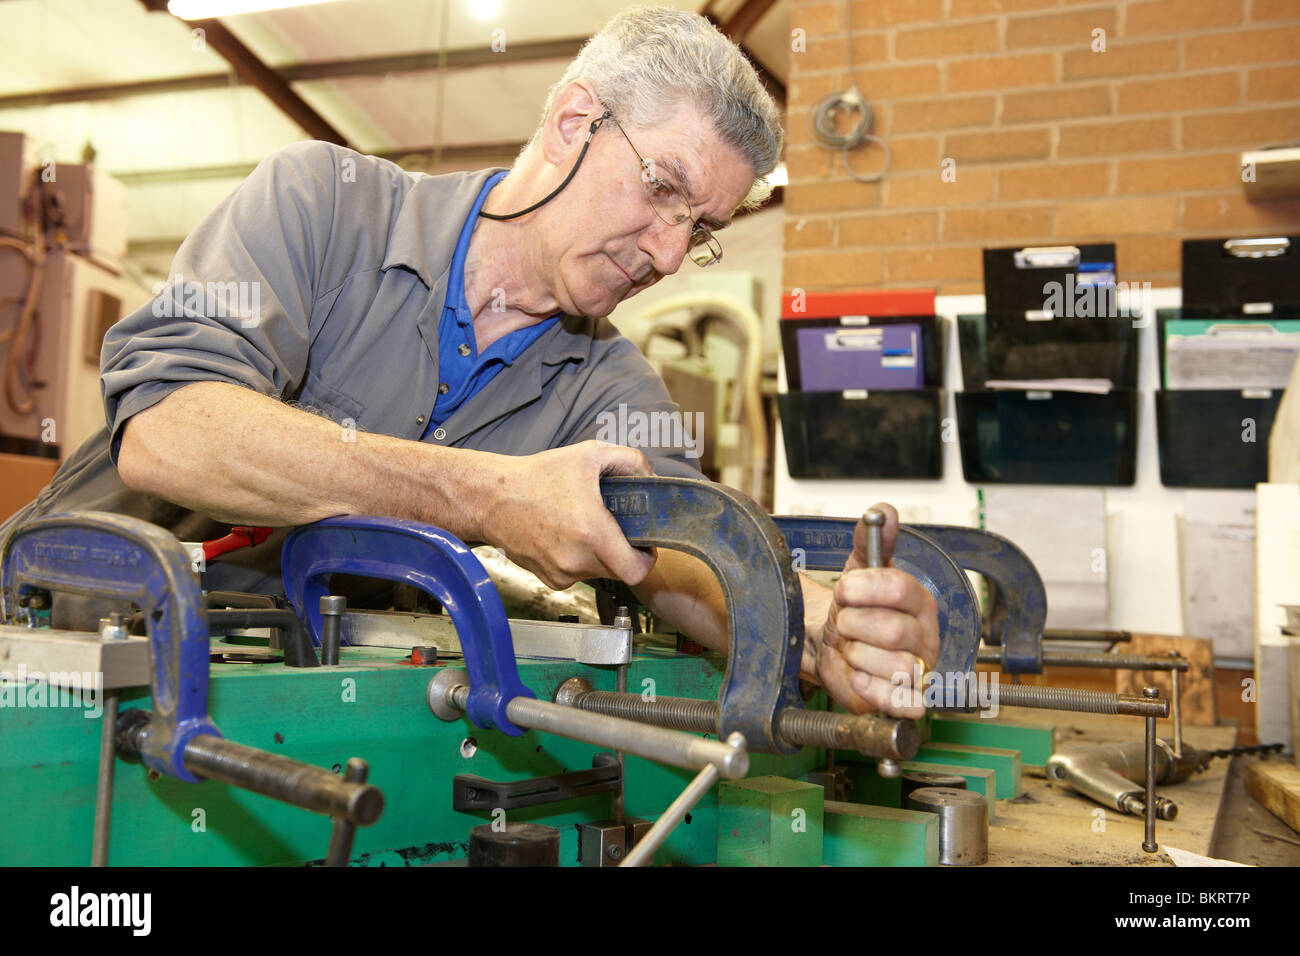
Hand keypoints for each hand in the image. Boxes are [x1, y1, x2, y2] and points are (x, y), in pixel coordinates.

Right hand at [483, 440, 656, 589]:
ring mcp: (561, 573)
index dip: (646, 558)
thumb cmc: (536, 477)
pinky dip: (578, 560)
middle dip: (623, 551)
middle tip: (615, 527)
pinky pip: (577, 575)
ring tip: (584, 526)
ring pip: (598, 572)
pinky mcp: (549, 579)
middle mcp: (577, 559)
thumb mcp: (588, 454)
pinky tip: (566, 536)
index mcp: (592, 532)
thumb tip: (650, 478)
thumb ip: (628, 460)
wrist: (492, 498)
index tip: (643, 544)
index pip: (637, 570)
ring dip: (600, 554)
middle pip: (620, 570)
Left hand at [810, 503, 939, 717]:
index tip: (844, 591)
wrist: (834, 649)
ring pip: (894, 665)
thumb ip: (871, 541)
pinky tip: (859, 675)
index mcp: (919, 601)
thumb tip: (883, 512)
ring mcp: (919, 670)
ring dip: (858, 656)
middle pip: (893, 629)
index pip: (898, 587)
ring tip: (853, 650)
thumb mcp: (858, 571)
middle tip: (846, 625)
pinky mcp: (907, 702)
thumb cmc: (854, 611)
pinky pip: (900, 701)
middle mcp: (926, 636)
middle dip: (854, 625)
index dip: (861, 588)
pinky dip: (871, 687)